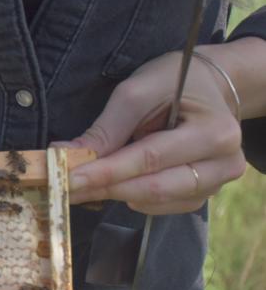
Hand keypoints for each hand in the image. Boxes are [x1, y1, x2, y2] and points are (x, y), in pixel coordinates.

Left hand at [56, 46, 246, 213]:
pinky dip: (133, 198)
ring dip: (114, 195)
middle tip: (64, 189)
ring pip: (157, 202)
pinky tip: (114, 185)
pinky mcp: (203, 194)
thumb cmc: (175, 82)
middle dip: (105, 189)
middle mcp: (224, 162)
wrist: (211, 88)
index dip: (105, 172)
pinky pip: (163, 207)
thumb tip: (65, 155)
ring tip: (83, 185)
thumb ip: (107, 128)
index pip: (150, 159)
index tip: (68, 179)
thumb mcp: (139, 90)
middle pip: (155, 187)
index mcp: (215, 131)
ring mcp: (216, 182)